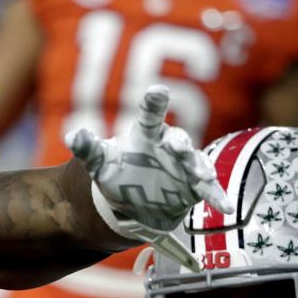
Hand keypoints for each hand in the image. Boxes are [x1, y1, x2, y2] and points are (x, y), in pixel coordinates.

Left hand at [67, 86, 230, 271]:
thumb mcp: (100, 165)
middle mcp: (169, 146)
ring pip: (197, 163)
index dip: (154, 103)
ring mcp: (185, 166)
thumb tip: (73, 136)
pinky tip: (224, 207)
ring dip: (200, 168)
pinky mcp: (195, 186)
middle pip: (178, 140)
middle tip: (177, 145)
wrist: (131, 204)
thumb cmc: (117, 174)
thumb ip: (88, 151)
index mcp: (146, 135)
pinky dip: (217, 196)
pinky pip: (209, 189)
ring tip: (201, 177)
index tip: (157, 91)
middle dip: (180, 143)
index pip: (150, 116)